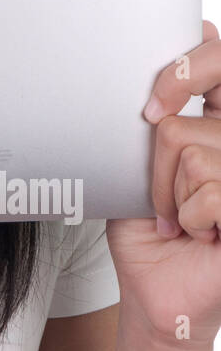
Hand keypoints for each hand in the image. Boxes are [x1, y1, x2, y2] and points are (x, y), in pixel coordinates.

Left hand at [105, 20, 220, 350]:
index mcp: (220, 121)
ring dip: (171, 197)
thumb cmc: (150, 228)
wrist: (157, 290)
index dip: (186, 69)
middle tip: (159, 195)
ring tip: (182, 218)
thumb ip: (156, 113)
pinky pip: (211, 193)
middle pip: (178, 125)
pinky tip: (199, 233)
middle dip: (157, 164)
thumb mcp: (139, 161)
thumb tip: (170, 62)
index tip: (148, 108)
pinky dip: (190, 218)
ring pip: (192, 158)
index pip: (218, 60)